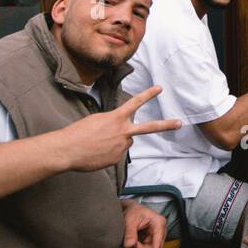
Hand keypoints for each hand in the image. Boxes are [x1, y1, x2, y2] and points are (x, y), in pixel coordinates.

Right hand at [53, 86, 180, 171]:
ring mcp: (122, 146)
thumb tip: (120, 135)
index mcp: (116, 118)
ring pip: (124, 142)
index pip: (135, 102)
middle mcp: (123, 131)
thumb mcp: (96, 121)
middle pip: (149, 128)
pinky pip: (115, 154)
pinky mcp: (117, 159)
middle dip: (166, 125)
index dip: (148, 94)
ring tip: (97, 145)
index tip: (159, 88)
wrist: (67, 149)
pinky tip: (95, 154)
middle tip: (180, 123)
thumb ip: (112, 124)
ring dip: (114, 143)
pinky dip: (107, 154)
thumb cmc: (77, 133)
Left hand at [122, 200, 165, 247]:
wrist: (133, 210)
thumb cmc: (133, 211)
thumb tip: (129, 245)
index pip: (158, 244)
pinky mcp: (153, 242)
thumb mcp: (130, 219)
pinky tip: (133, 242)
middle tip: (129, 243)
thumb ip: (129, 232)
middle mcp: (161, 232)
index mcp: (159, 223)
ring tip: (130, 241)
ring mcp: (158, 238)